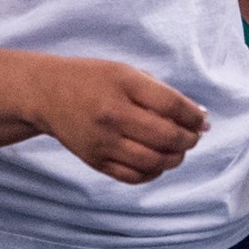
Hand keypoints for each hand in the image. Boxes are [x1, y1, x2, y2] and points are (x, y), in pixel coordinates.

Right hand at [29, 57, 208, 184]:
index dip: (194, 116)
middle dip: (189, 139)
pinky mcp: (95, 160)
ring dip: (175, 158)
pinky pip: (135, 176)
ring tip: (177, 150)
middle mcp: (112, 113)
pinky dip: (154, 172)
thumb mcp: (124, 71)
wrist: (46, 93)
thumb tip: (198, 118)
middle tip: (193, 136)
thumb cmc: (92, 79)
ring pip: (155, 161)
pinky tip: (156, 161)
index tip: (202, 120)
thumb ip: (159, 92)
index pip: (171, 106)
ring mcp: (103, 140)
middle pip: (167, 137)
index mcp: (122, 83)